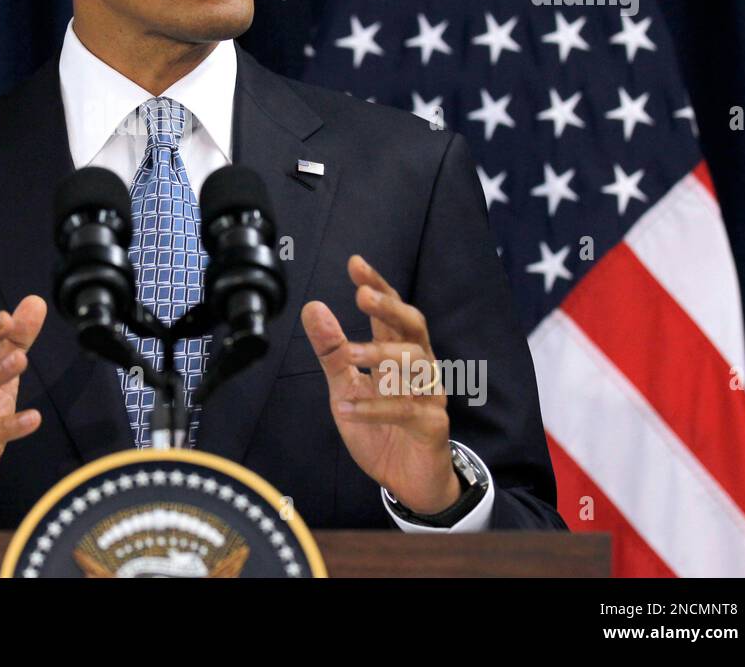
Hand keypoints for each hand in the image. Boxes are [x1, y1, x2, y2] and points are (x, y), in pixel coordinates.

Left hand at [300, 254, 458, 515]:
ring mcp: (429, 395)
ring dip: (380, 355)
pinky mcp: (432, 425)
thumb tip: (312, 306)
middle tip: (363, 295)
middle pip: (413, 327)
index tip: (356, 264)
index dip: (377, 287)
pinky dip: (374, 408)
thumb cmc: (379, 428)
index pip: (391, 312)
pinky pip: (405, 410)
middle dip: (389, 308)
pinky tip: (347, 408)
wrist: (406, 481)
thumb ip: (331, 350)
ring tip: (347, 354)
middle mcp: (420, 368)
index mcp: (398, 353)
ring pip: (415, 364)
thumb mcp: (346, 386)